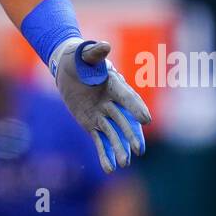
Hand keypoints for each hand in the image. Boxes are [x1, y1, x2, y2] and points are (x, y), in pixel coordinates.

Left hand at [51, 39, 150, 173]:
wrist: (68, 67)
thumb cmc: (78, 58)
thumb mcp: (84, 53)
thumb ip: (95, 52)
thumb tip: (105, 46)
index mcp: (114, 85)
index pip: (127, 98)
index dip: (136, 107)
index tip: (146, 119)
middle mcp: (112, 102)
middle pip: (124, 121)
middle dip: (131, 135)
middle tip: (139, 150)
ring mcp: (103, 114)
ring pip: (113, 134)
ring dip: (119, 149)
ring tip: (124, 164)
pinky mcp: (92, 124)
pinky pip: (99, 141)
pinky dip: (105, 154)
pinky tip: (110, 169)